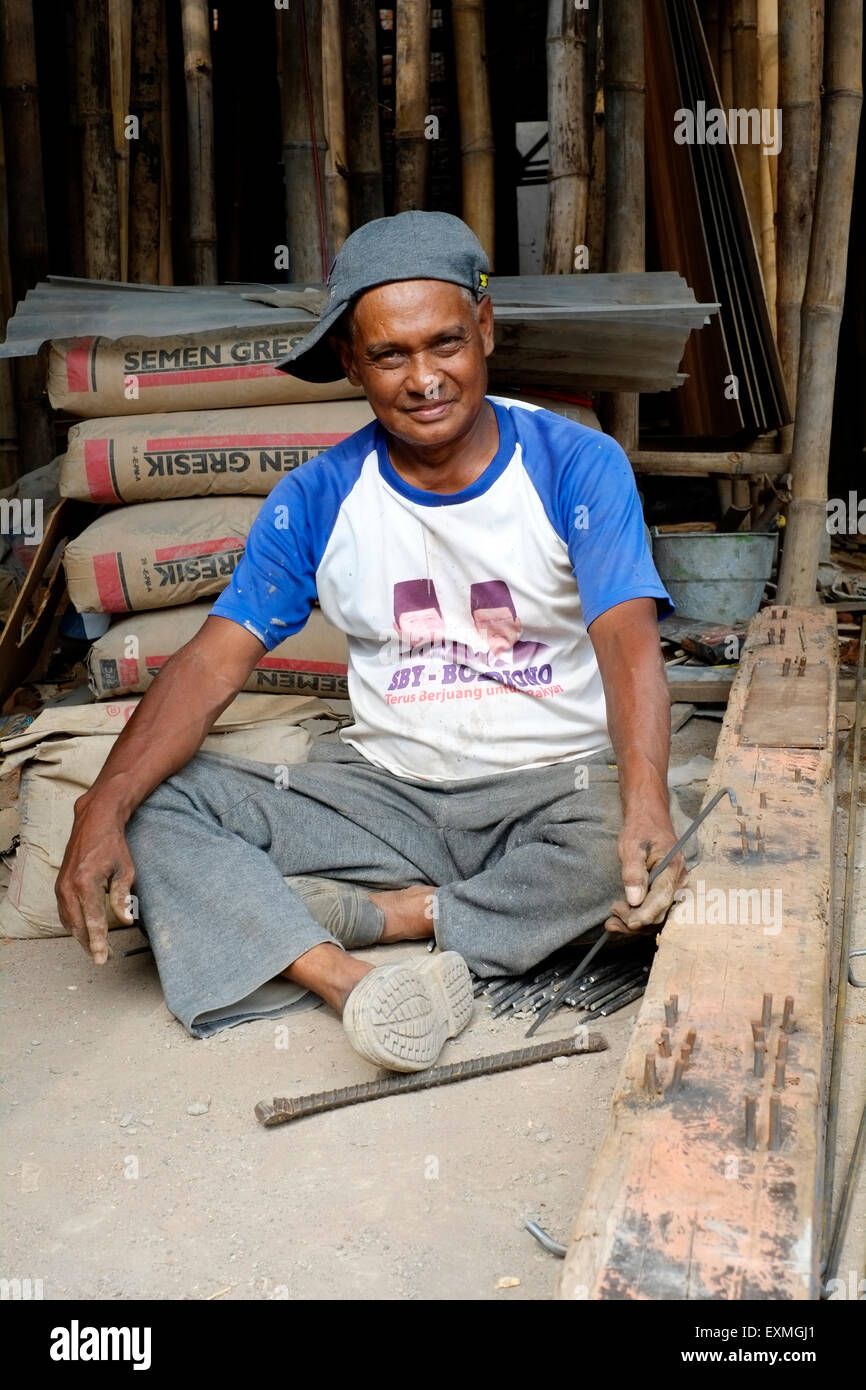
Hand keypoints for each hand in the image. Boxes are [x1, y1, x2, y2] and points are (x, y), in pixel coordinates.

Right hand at [55, 796, 136, 963]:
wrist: (93, 823)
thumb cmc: (113, 845)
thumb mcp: (125, 870)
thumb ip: (122, 897)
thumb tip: (126, 921)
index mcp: (86, 883)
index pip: (93, 921)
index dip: (99, 942)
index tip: (103, 959)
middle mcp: (69, 887)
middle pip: (78, 926)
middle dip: (90, 944)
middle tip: (104, 958)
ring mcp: (61, 886)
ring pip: (68, 921)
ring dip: (81, 937)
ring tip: (95, 949)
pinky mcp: (59, 885)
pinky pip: (64, 912)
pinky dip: (73, 924)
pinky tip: (84, 931)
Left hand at [605, 807, 685, 935]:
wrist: (650, 818)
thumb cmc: (640, 829)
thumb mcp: (631, 846)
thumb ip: (633, 872)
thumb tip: (634, 900)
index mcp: (672, 868)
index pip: (660, 900)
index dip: (643, 915)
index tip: (626, 921)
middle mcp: (678, 881)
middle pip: (660, 913)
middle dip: (635, 921)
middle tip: (611, 917)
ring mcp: (675, 887)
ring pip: (657, 916)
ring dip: (635, 923)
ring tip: (611, 923)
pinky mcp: (667, 891)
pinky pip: (655, 910)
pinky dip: (639, 917)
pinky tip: (622, 919)